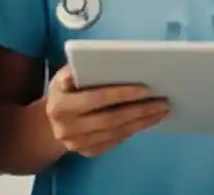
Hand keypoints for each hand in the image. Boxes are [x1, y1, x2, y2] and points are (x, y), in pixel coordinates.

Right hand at [44, 65, 169, 157]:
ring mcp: (78, 144)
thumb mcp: (62, 78)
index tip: (145, 88)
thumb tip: (101, 61)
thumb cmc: (64, 93)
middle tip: (162, 101)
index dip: (120, 94)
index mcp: (60, 106)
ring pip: (116, 133)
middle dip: (139, 110)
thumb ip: (77, 70)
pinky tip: (148, 120)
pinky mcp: (89, 152)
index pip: (95, 99)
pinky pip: (116, 141)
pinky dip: (134, 130)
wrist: (50, 124)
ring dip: (142, 122)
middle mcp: (67, 128)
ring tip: (162, 110)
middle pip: (110, 119)